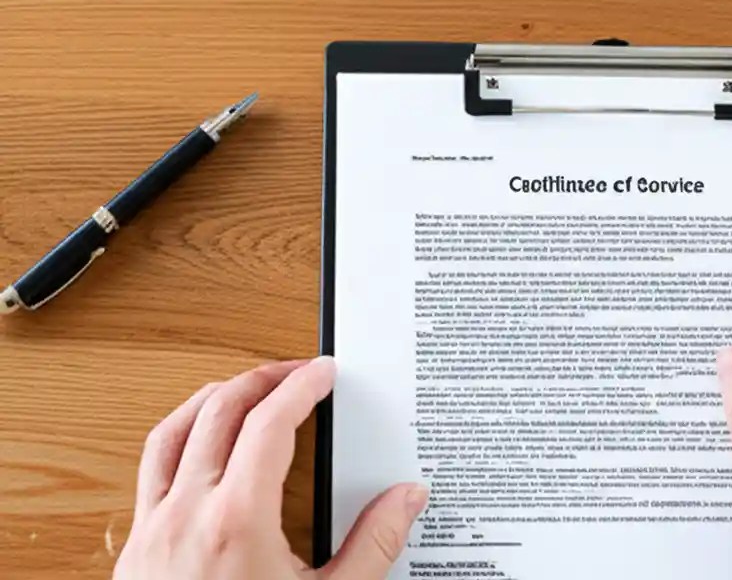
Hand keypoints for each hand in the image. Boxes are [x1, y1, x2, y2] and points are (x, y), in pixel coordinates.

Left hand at [115, 356, 428, 579]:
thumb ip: (374, 544)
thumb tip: (408, 497)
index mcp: (238, 519)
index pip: (270, 422)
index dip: (301, 386)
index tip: (323, 373)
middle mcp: (187, 512)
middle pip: (219, 410)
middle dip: (261, 378)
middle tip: (296, 371)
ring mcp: (153, 528)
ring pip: (173, 430)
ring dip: (213, 397)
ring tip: (246, 388)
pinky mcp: (136, 548)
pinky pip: (150, 467)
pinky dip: (179, 435)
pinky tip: (200, 444)